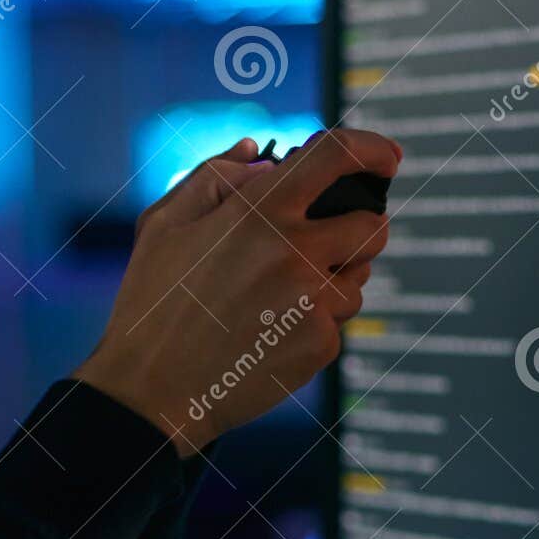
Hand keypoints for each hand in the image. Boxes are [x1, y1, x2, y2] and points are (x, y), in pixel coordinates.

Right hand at [73, 127, 400, 455]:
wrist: (151, 390)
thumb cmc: (151, 302)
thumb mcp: (163, 224)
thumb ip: (213, 177)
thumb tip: (260, 155)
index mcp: (259, 210)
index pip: (337, 157)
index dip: (372, 149)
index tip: (387, 157)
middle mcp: (295, 251)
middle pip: (372, 226)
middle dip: (360, 226)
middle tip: (330, 238)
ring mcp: (313, 301)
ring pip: (358, 278)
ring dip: (333, 279)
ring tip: (276, 298)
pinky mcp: (320, 345)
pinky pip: (337, 321)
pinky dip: (314, 321)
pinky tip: (269, 332)